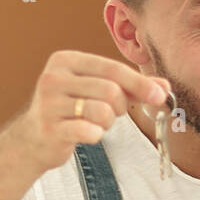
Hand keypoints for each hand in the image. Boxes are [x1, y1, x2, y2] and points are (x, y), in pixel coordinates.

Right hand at [17, 49, 169, 172]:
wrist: (35, 139)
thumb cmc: (72, 110)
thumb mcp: (97, 91)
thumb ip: (131, 87)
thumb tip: (164, 88)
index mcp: (66, 60)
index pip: (112, 68)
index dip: (139, 83)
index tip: (159, 96)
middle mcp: (54, 77)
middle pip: (110, 90)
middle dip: (119, 106)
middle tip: (111, 113)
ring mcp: (49, 103)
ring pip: (102, 111)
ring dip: (107, 122)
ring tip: (96, 122)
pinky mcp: (50, 128)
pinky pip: (89, 131)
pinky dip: (96, 135)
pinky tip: (87, 133)